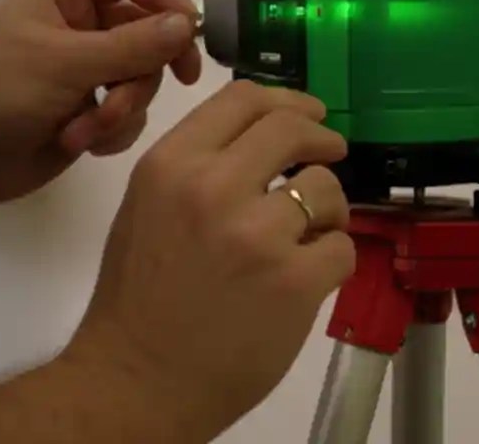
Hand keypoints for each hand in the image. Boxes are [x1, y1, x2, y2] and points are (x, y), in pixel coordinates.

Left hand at [0, 0, 201, 210]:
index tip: (190, 28)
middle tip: (178, 83)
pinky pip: (127, 113)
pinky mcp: (86, 110)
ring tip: (87, 129)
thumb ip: (133, 44)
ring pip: (141, 77)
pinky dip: (112, 130)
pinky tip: (81, 144)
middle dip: (145, 68)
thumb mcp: (63, 63)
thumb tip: (189, 23)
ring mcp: (83, 70)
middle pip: (146, 29)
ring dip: (123, 107)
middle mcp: (76, 25)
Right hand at [60, 80, 355, 436]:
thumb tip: (268, 137)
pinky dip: (333, 261)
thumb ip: (200, 165)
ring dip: (328, 210)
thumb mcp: (149, 207)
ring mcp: (257, 233)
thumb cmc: (141, 298)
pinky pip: (341, 248)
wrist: (138, 380)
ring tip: (307, 238)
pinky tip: (308, 278)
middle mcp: (213, 187)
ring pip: (326, 189)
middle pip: (292, 128)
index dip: (288, 100)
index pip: (243, 97)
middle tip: (331, 152)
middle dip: (322, 139)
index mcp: (171, 164)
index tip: (311, 114)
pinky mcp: (295, 279)